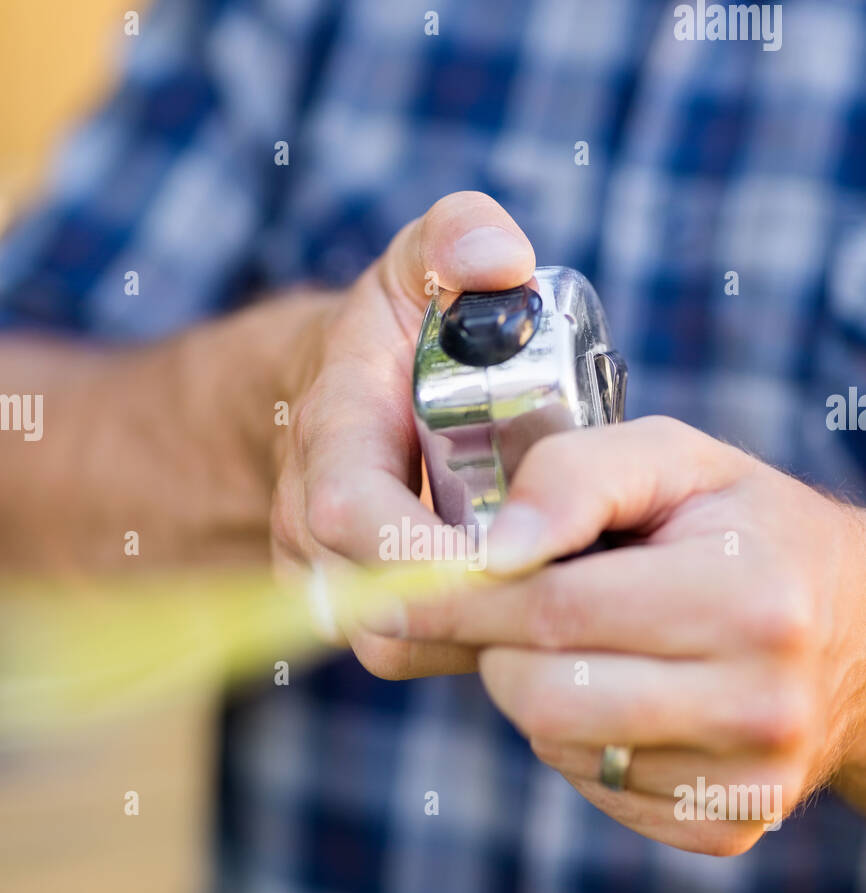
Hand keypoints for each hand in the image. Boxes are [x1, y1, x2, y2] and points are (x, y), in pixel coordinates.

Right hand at [271, 191, 535, 678]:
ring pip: (402, 645)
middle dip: (482, 605)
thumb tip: (501, 256)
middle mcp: (309, 529)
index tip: (519, 549)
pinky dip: (481, 643)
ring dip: (485, 632)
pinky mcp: (364, 618)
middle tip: (575, 584)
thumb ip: (455, 237)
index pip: (353, 517)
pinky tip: (541, 611)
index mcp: (327, 444)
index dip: (427, 550)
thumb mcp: (419, 266)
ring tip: (565, 594)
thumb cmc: (389, 333)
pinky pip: (420, 654)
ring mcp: (329, 583)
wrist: (335, 400)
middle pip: (383, 607)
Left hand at [389, 417, 865, 853]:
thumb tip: (491, 551)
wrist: (855, 633)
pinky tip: (621, 690)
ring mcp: (744, 781)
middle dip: (492, 645)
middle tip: (499, 606)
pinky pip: (593, 786)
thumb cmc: (745, 527)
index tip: (381, 590)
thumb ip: (577, 475)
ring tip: (583, 639)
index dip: (455, 599)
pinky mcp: (724, 827)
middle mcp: (758, 704)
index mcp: (749, 598)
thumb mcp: (677, 459)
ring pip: (557, 744)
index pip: (556, 609)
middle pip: (543, 693)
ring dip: (534, 687)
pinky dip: (578, 737)